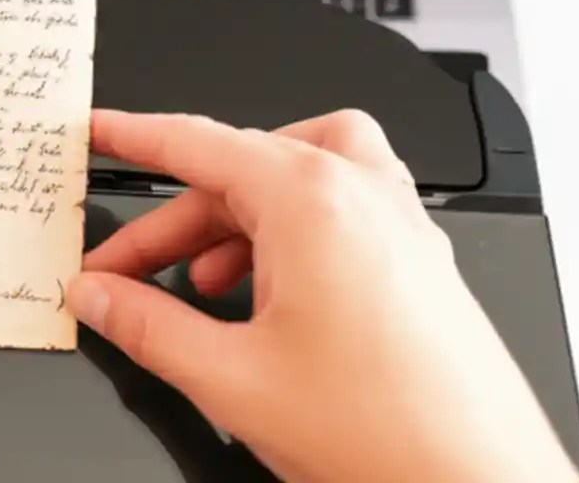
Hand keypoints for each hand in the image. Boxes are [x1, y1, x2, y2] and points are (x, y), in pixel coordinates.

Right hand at [67, 109, 578, 482]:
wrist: (481, 482)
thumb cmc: (388, 431)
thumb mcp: (231, 378)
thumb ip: (146, 325)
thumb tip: (98, 295)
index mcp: (312, 199)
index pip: (197, 144)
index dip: (134, 136)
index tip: (100, 131)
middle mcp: (361, 193)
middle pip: (238, 172)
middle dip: (170, 223)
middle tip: (119, 271)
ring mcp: (396, 221)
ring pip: (290, 184)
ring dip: (229, 224)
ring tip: (195, 285)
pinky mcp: (415, 254)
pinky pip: (335, 210)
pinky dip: (283, 234)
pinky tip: (262, 294)